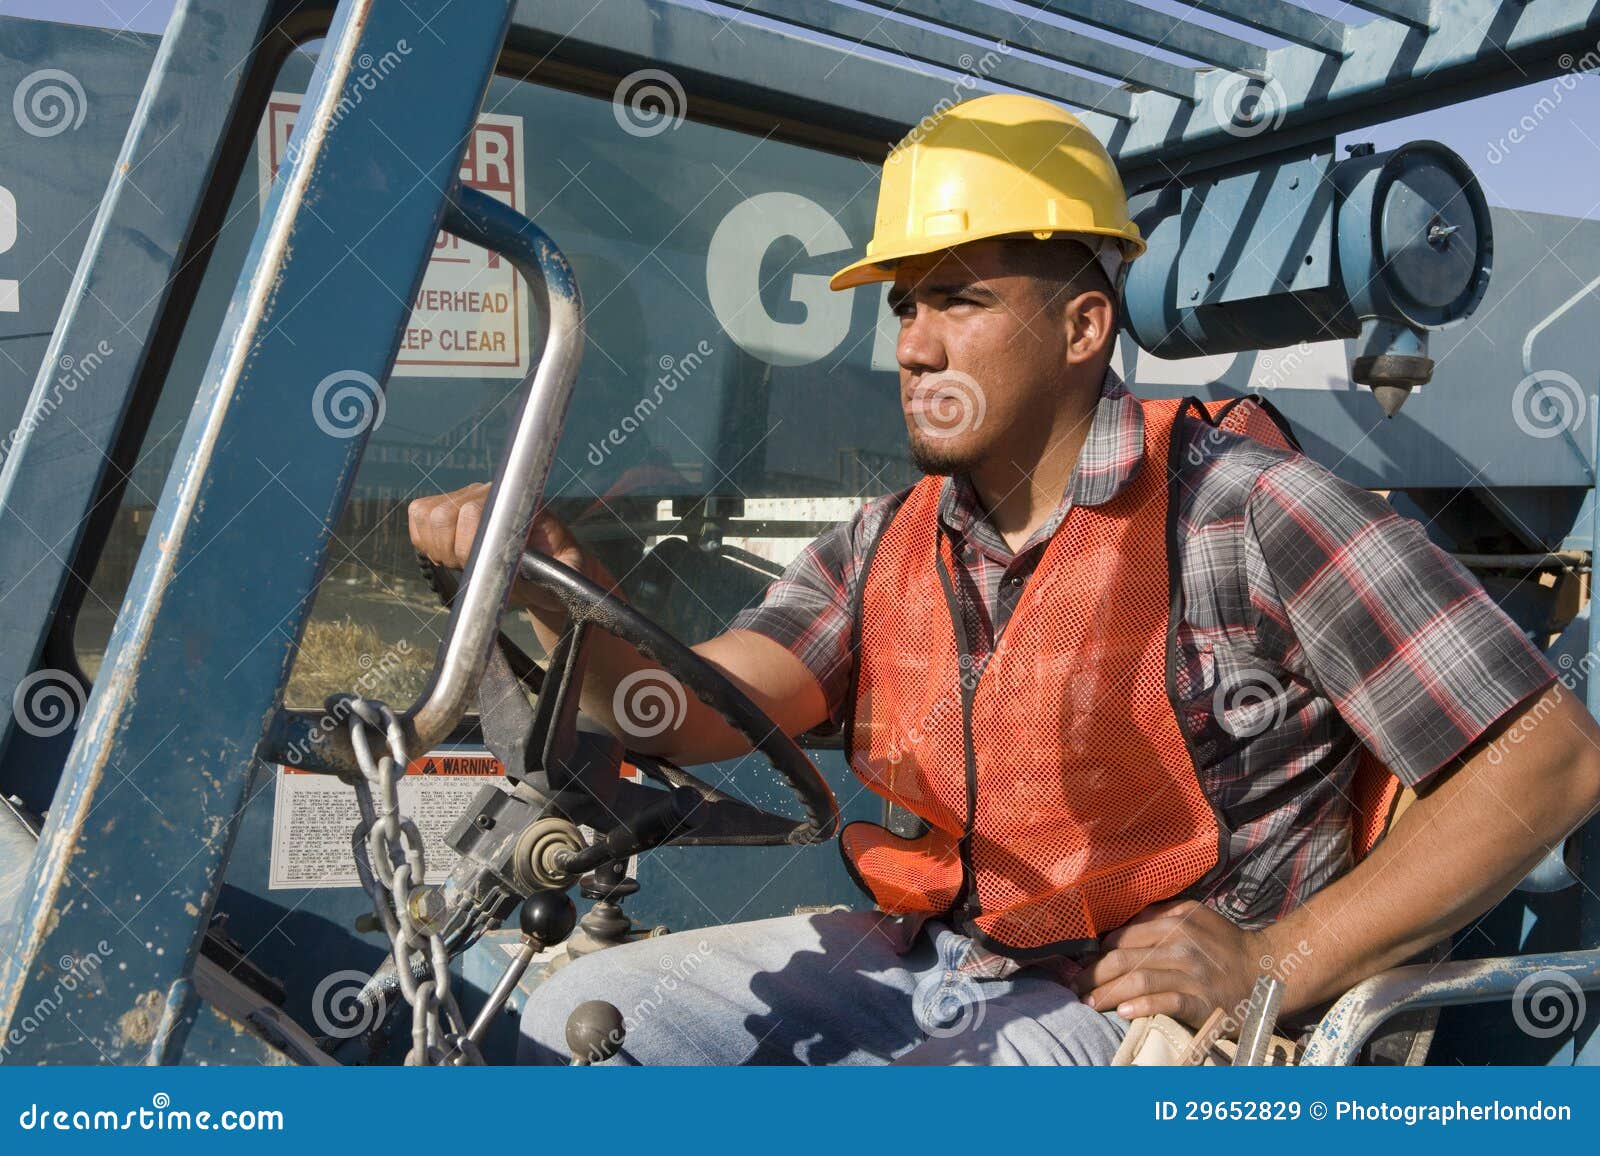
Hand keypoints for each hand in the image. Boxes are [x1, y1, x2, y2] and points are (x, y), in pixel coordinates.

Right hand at [407, 482, 587, 614]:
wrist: (549, 571)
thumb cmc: (559, 574)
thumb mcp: (565, 578)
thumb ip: (553, 574)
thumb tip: (522, 571)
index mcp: (521, 504)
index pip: (474, 510)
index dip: (466, 543)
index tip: (474, 565)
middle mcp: (491, 493)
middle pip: (443, 513)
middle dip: (449, 550)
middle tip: (468, 568)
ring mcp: (468, 497)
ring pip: (427, 513)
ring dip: (437, 546)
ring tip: (461, 562)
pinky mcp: (449, 507)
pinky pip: (419, 514)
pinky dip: (424, 539)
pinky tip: (448, 554)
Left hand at [1070, 899, 1265, 1026]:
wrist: (1267, 970)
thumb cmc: (1223, 944)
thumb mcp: (1194, 915)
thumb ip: (1158, 915)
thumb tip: (1118, 926)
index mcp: (1176, 921)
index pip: (1123, 936)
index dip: (1098, 953)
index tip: (1083, 966)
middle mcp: (1182, 944)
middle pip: (1124, 958)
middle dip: (1094, 975)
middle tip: (1077, 989)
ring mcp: (1192, 973)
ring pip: (1139, 980)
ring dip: (1108, 994)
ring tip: (1090, 1004)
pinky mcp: (1203, 1001)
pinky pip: (1166, 1002)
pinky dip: (1142, 1006)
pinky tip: (1123, 1012)